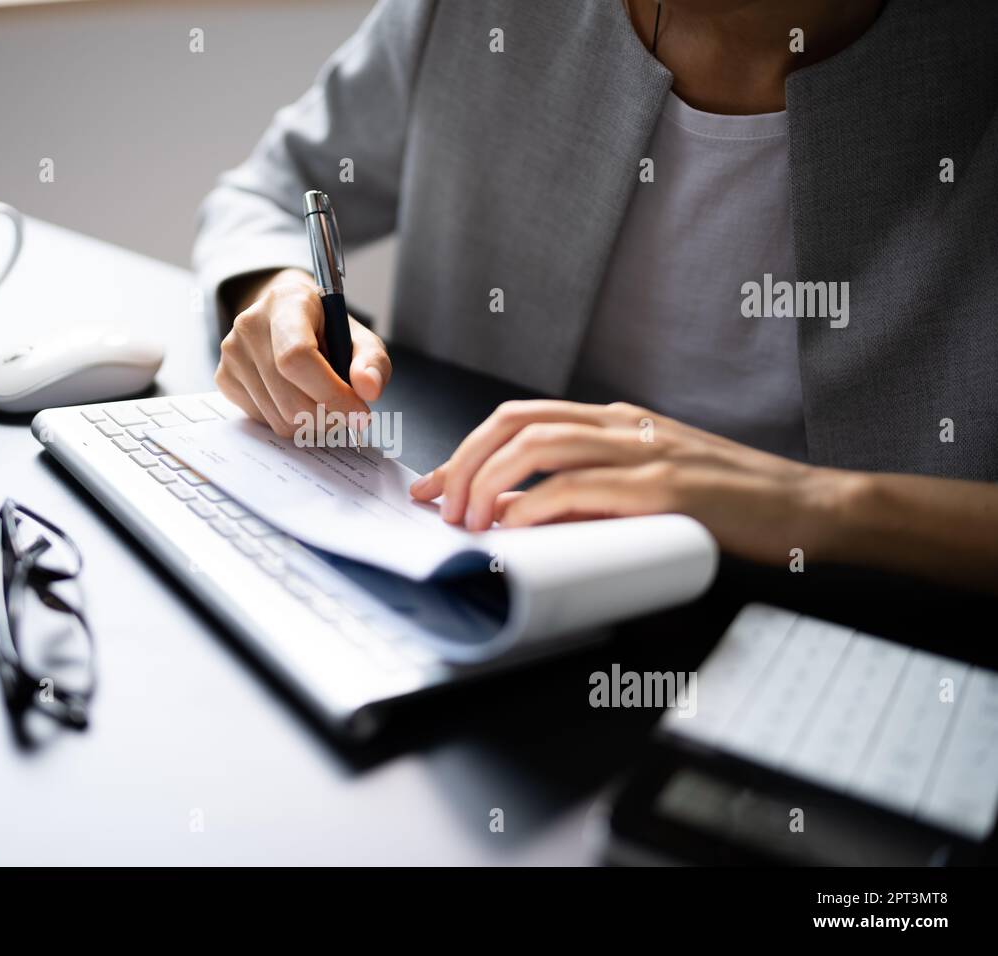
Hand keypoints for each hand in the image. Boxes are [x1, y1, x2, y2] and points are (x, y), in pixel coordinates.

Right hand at [215, 268, 390, 437]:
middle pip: (290, 397)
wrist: (284, 317)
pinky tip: (297, 398)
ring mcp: (232, 353)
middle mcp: (250, 325)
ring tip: (324, 402)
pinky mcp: (224, 378)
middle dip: (329, 416)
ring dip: (312, 423)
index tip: (360, 411)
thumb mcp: (358, 336)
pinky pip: (264, 421)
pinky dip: (289, 420)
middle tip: (349, 414)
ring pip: (279, 417)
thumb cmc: (325, 328)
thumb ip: (372, 361)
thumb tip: (369, 389)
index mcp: (286, 302)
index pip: (297, 357)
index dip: (332, 393)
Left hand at [409, 400, 848, 565]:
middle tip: (441, 506)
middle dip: (463, 461)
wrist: (808, 506)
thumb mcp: (646, 490)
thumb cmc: (728, 504)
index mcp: (615, 422)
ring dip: (488, 481)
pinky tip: (514, 527)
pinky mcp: (664, 487)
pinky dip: (535, 505)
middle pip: (515, 422)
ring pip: (538, 444)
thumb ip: (587, 495)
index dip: (466, 448)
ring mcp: (643, 450)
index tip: (432, 485)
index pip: (520, 418)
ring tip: (467, 520)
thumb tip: (515, 516)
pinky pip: (581, 486)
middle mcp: (622, 425)